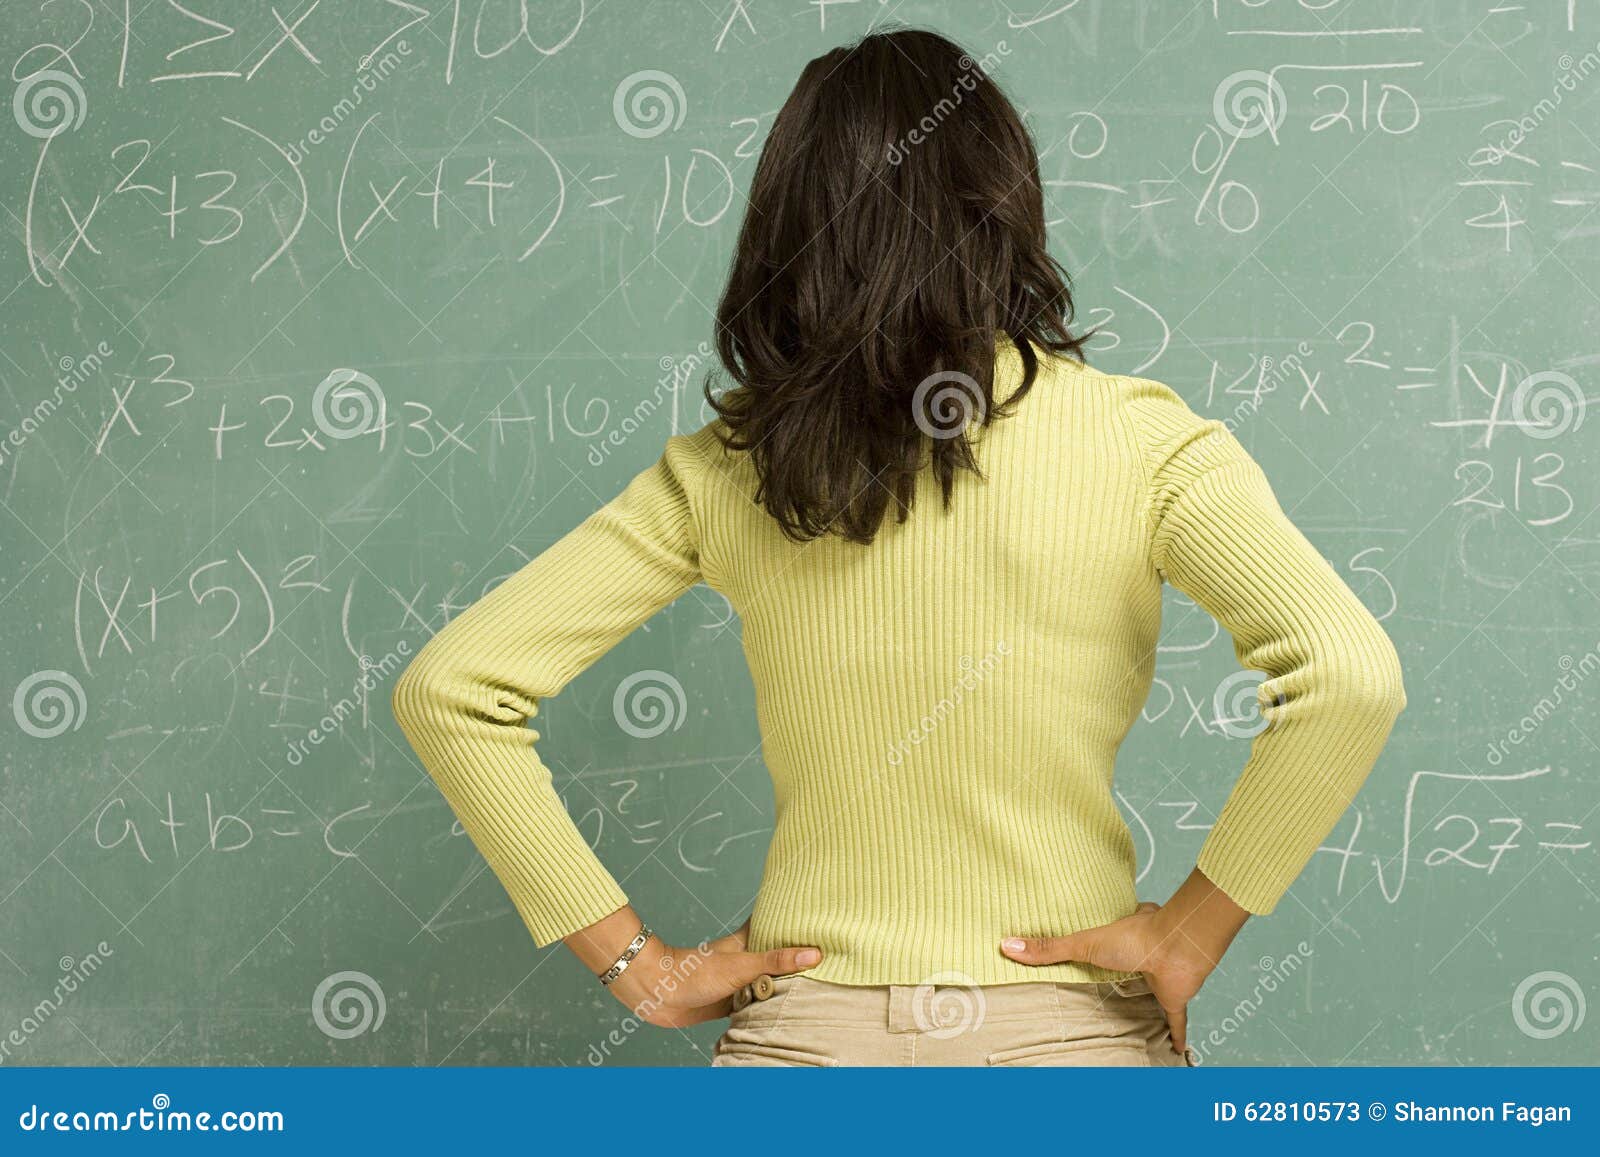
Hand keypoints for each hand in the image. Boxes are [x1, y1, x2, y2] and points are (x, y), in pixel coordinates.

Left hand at [566, 908, 821, 1027]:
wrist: (658, 994)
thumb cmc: (694, 972)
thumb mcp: (741, 965)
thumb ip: (776, 960)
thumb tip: (815, 954)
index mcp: (749, 942)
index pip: (779, 926)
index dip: (798, 923)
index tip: (823, 920)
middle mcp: (747, 960)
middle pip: (779, 958)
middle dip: (799, 961)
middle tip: (832, 960)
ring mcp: (739, 982)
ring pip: (770, 983)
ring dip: (785, 987)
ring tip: (820, 987)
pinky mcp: (732, 1003)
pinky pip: (758, 1004)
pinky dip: (770, 1006)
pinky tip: (788, 1012)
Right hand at [999, 867, 1248, 1055]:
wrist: (1176, 948)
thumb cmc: (1132, 938)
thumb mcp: (1083, 942)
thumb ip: (1049, 948)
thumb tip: (1007, 945)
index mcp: (1123, 934)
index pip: (1110, 938)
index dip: (1104, 942)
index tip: (1096, 949)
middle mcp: (1144, 955)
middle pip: (1131, 966)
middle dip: (1125, 975)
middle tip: (1112, 987)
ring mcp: (1160, 978)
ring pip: (1153, 992)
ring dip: (1148, 1003)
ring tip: (1137, 1015)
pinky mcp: (1174, 998)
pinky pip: (1176, 1019)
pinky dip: (1176, 1033)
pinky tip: (1174, 1047)